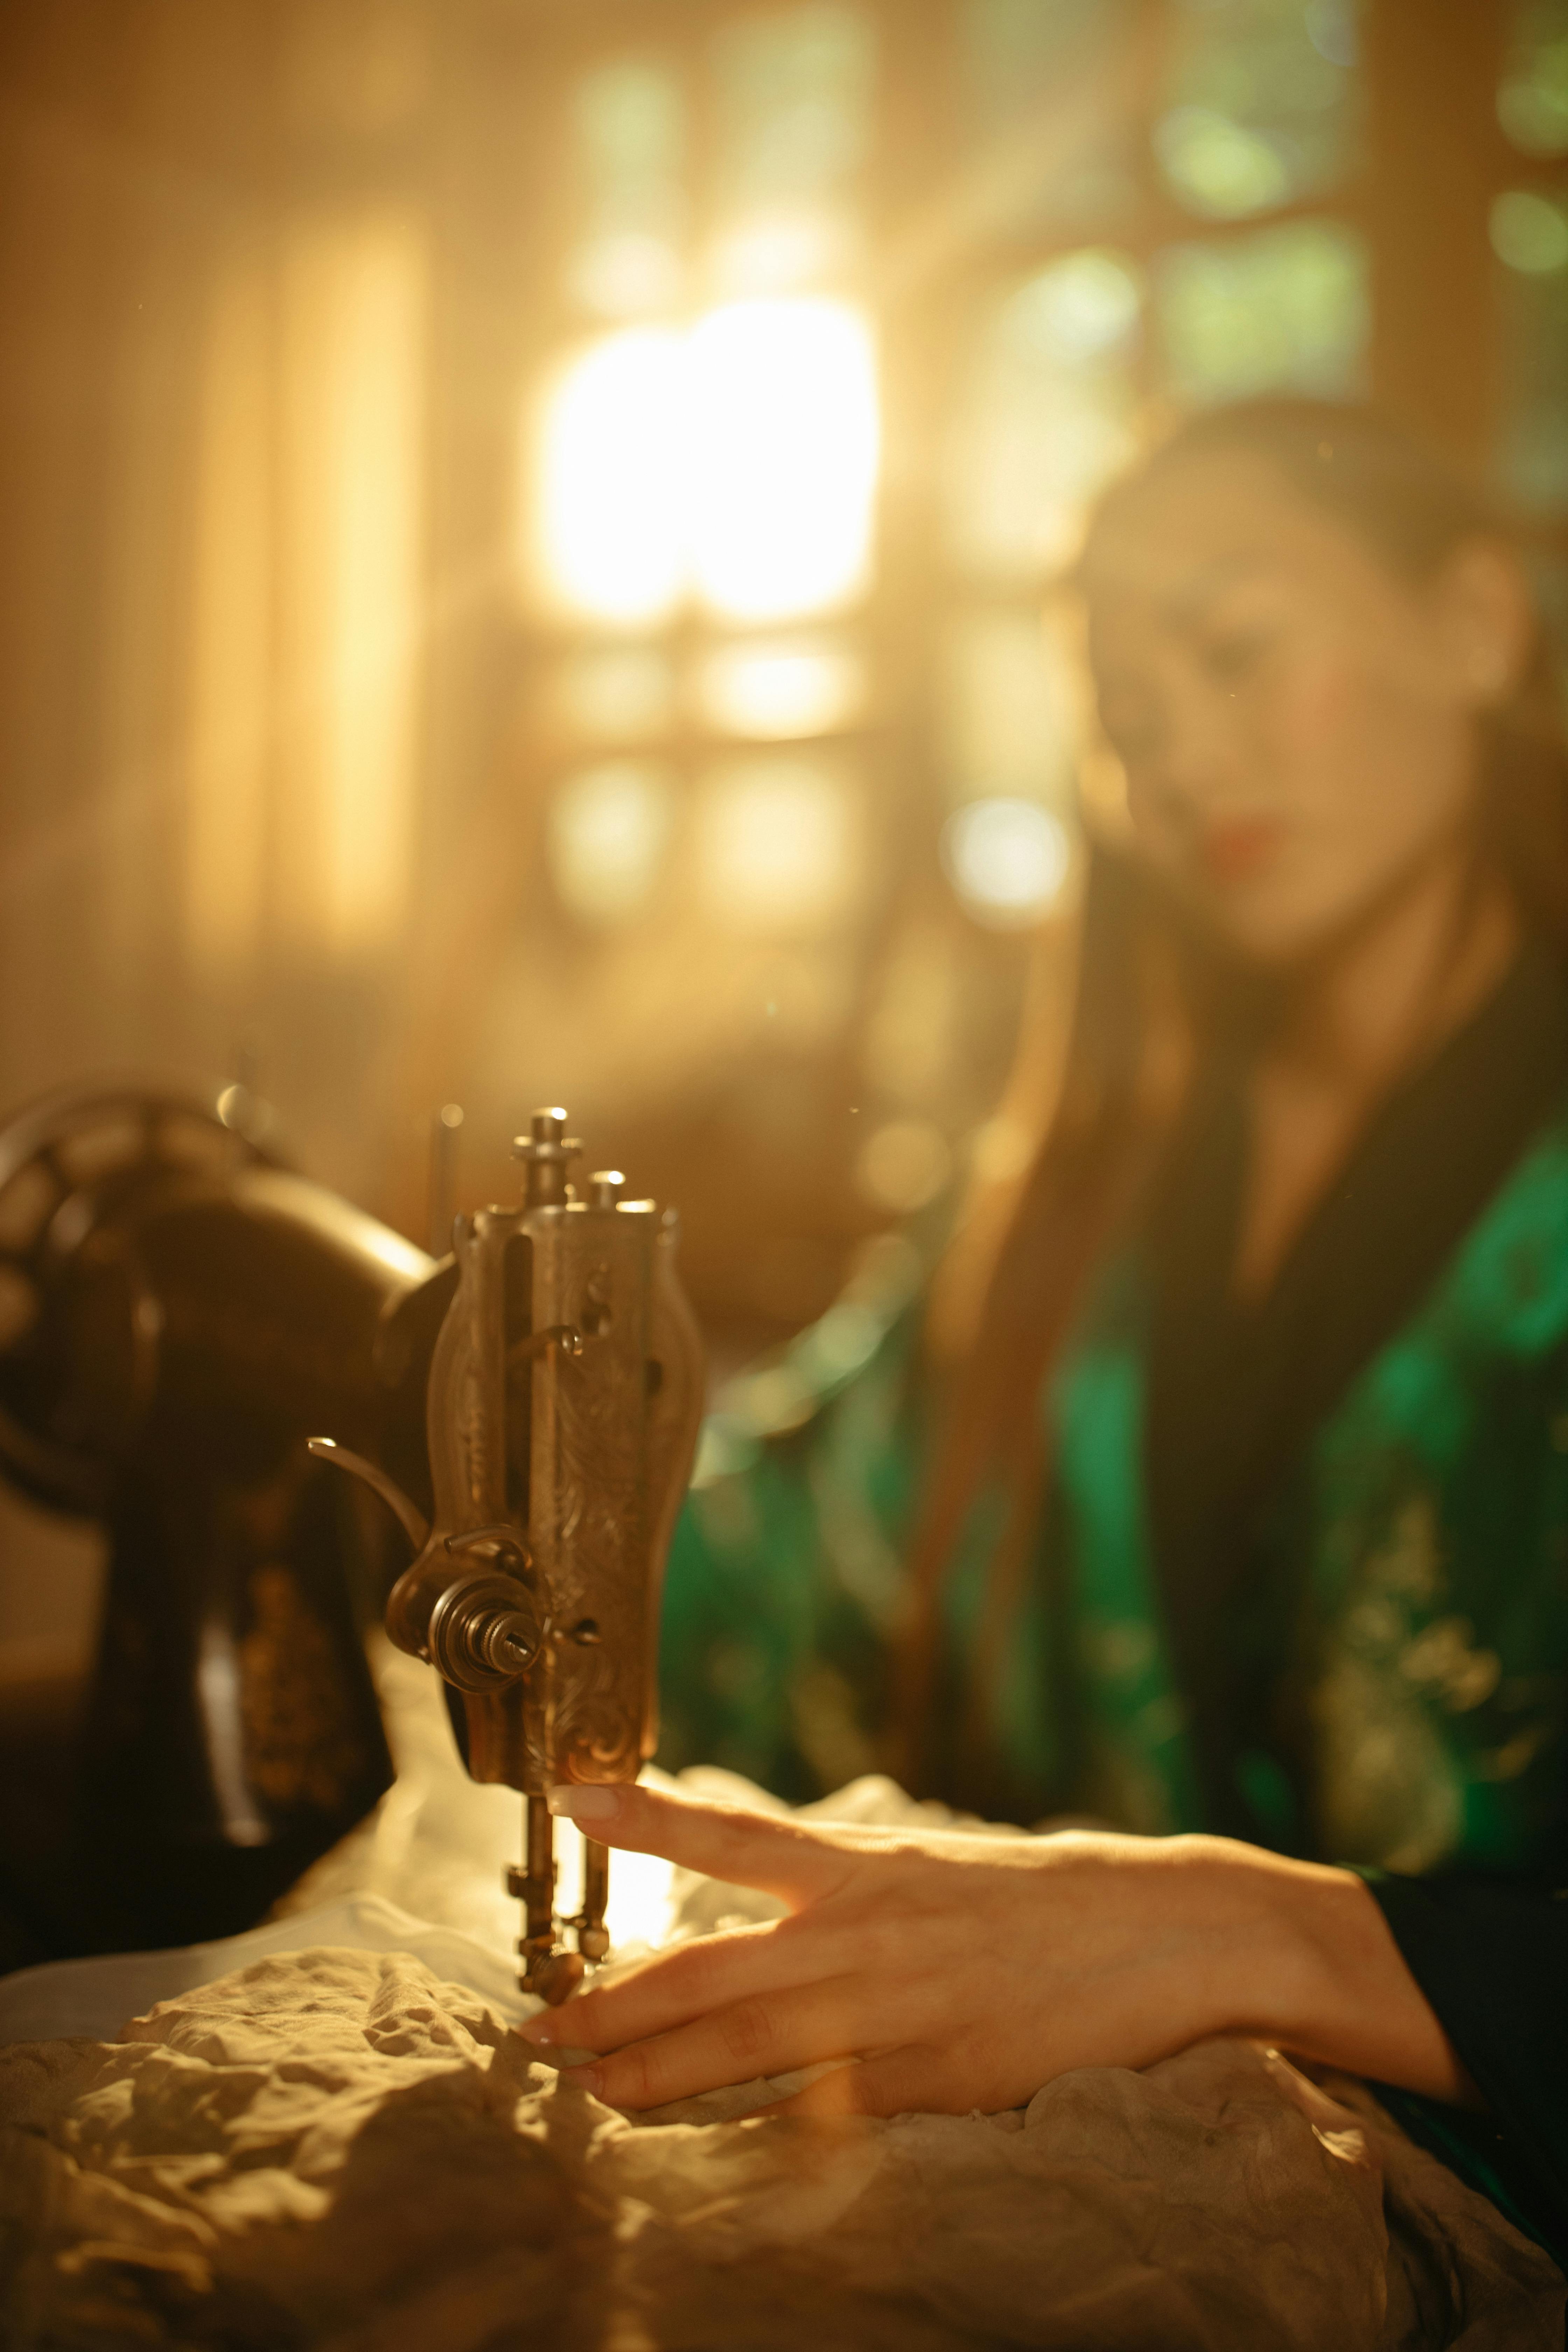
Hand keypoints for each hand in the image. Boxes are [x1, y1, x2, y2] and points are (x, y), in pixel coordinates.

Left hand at [515, 1780, 1451, 2117]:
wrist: (1170, 1931)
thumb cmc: (1049, 1897)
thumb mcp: (938, 1868)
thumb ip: (851, 1895)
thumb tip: (773, 1926)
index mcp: (869, 1865)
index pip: (731, 1833)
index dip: (648, 1816)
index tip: (572, 1798)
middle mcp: (866, 1932)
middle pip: (712, 1972)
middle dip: (616, 2006)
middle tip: (540, 2032)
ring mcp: (897, 2011)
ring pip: (750, 2050)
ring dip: (663, 2078)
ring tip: (594, 2093)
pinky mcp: (937, 2081)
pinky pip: (831, 2115)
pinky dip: (770, 2134)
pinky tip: (717, 2158)